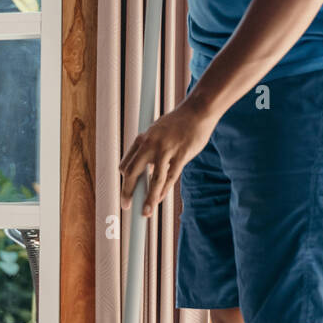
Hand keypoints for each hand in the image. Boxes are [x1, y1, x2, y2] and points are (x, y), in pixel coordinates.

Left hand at [119, 101, 217, 216]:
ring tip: (145, 212)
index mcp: (142, 139)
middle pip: (132, 173)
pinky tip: (160, 199)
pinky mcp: (182, 154)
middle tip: (126, 206)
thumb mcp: (157, 132)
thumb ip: (151, 150)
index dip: (124, 181)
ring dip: (149, 198)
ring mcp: (166, 150)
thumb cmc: (178, 123)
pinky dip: (165, 190)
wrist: (198, 110)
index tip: (126, 192)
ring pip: (154, 179)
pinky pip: (171, 177)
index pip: (126, 164)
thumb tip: (149, 171)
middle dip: (127, 192)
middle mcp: (150, 144)